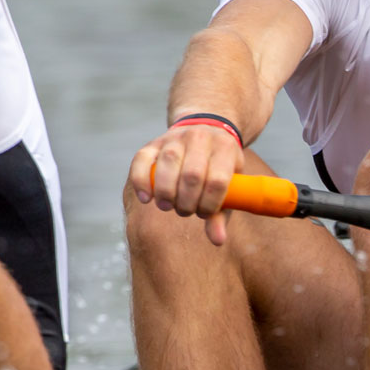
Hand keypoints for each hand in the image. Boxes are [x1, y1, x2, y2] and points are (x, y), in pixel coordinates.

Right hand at [126, 118, 245, 244]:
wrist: (206, 129)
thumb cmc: (217, 166)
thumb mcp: (228, 185)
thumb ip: (221, 212)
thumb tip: (218, 241)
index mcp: (225, 148)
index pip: (218, 181)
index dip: (209, 204)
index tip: (205, 213)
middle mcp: (200, 138)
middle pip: (192, 175)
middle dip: (187, 202)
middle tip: (185, 211)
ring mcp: (176, 138)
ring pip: (167, 164)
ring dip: (166, 193)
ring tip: (168, 206)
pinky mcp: (154, 142)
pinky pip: (142, 159)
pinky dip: (141, 181)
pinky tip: (146, 198)